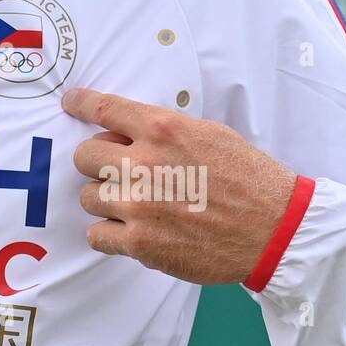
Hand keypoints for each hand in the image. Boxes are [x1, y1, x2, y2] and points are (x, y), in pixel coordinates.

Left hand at [61, 88, 298, 284]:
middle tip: (116, 172)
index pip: (104, 108)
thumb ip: (163, 130)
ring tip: (132, 205)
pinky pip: (96, 235)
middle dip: (95, 162)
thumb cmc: (247, 178)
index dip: (81, 104)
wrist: (274, 228)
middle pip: (83, 155)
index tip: (71, 103)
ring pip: (86, 197)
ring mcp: (138, 205)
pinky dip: (108, 234)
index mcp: (163, 129)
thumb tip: (125, 134)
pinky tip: (130, 231)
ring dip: (103, 200)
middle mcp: (144, 164)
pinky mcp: (140, 243)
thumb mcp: (208, 134)